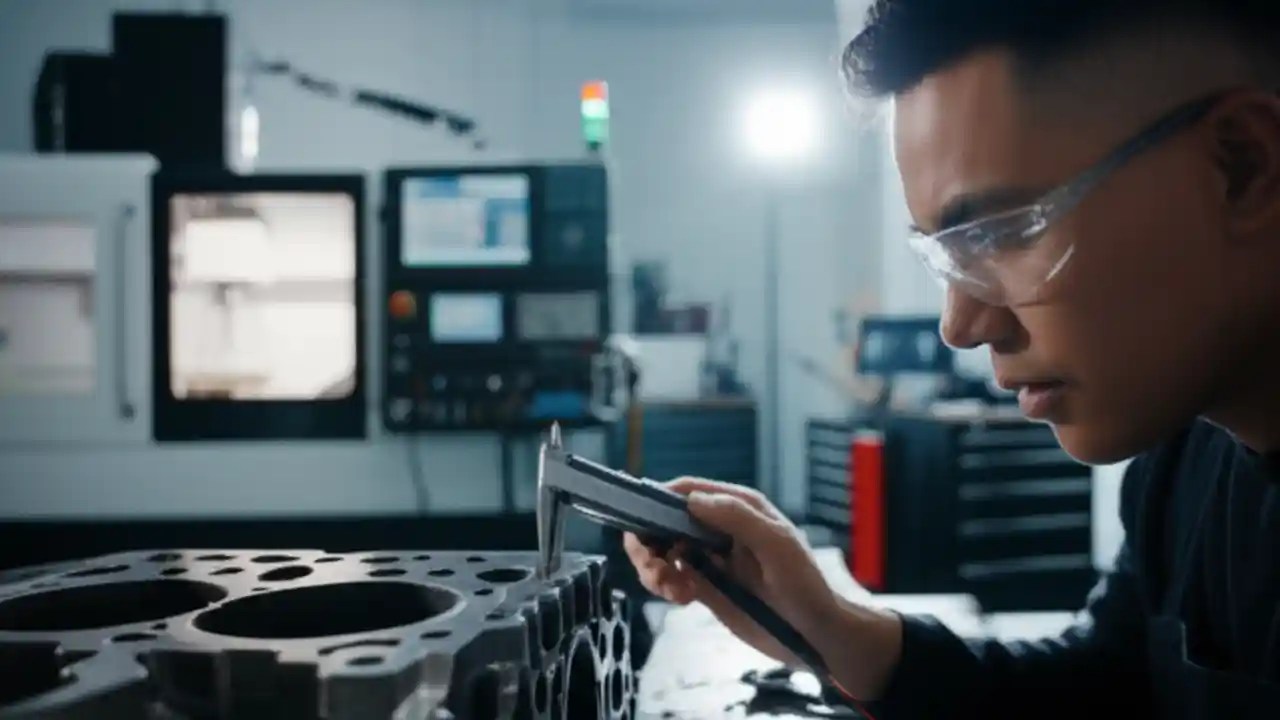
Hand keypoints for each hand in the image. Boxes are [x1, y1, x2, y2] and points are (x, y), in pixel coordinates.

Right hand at [623, 477, 902, 698]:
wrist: (814, 633)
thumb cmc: (805, 584)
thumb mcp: (776, 545)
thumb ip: (737, 517)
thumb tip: (693, 500)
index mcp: (738, 507)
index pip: (688, 491)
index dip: (659, 500)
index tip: (640, 520)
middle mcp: (719, 528)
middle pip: (665, 521)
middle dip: (649, 541)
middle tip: (655, 566)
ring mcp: (710, 557)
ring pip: (662, 551)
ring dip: (654, 567)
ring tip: (671, 589)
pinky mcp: (705, 586)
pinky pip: (670, 578)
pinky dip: (666, 586)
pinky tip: (683, 598)